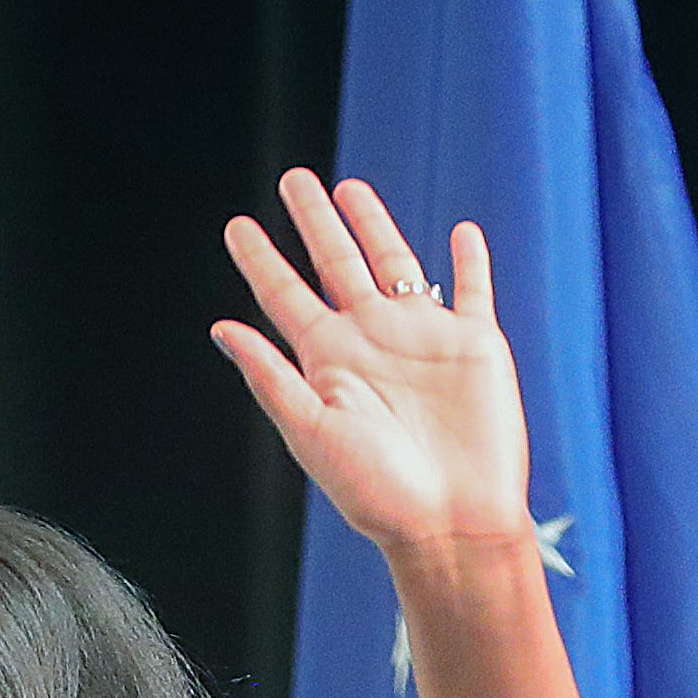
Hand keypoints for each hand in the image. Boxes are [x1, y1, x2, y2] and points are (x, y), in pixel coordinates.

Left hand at [213, 169, 532, 561]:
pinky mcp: (475, 343)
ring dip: (375, 226)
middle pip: (337, 264)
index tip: (237, 226)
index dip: (262, 260)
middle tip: (293, 179)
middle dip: (315, 222)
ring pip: (396, 263)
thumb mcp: (309, 429)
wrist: (448, 518)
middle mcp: (370, 342)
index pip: (285, 297)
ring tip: (350, 190)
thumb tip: (222, 328)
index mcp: (326, 363)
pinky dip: (468, 261)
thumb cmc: (375, 489)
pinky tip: (460, 232)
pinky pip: (472, 289)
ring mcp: (422, 338)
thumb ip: (269, 375)